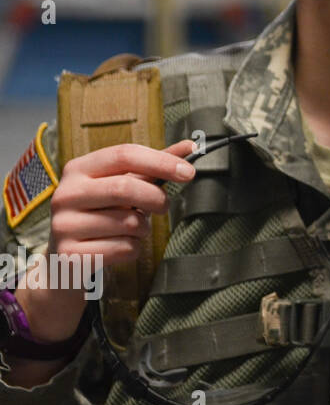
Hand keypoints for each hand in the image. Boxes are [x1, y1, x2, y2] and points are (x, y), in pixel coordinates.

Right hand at [18, 139, 194, 342]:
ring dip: (144, 227)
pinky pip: (124, 248)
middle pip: (125, 187)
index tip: (188, 172)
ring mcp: (63, 225)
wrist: (68, 257)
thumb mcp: (122, 184)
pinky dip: (134, 248)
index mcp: (78, 169)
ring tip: (132, 228)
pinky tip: (120, 245)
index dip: (161, 161)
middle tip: (163, 206)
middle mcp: (66, 194)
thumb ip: (153, 166)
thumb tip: (190, 146)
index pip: (124, 155)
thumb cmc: (101, 213)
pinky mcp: (70, 254)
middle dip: (156, 198)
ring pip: (128, 222)